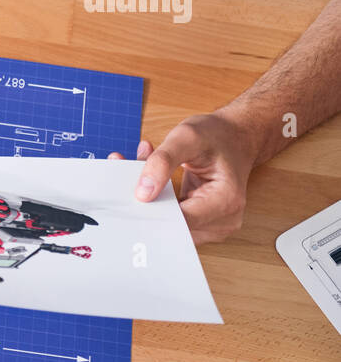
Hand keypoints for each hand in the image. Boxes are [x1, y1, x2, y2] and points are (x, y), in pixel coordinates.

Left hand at [126, 110, 258, 243]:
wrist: (235, 137)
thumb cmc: (216, 135)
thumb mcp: (187, 137)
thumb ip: (162, 163)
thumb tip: (142, 194)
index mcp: (226, 201)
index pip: (180, 221)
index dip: (151, 211)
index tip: (126, 197)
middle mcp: (223, 220)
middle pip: (172, 226)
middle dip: (146, 204)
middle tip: (125, 176)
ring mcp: (213, 226)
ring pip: (167, 224)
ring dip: (150, 202)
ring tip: (140, 169)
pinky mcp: (201, 224)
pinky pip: (171, 220)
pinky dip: (157, 202)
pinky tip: (149, 180)